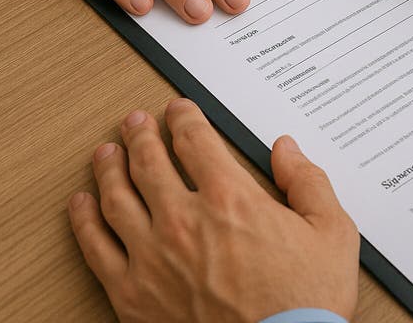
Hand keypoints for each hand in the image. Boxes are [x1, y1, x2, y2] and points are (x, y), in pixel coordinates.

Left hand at [69, 99, 359, 322]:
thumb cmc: (305, 305)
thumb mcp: (331, 233)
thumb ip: (307, 181)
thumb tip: (286, 149)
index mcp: (229, 198)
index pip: (194, 139)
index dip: (183, 117)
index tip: (178, 110)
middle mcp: (184, 220)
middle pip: (148, 160)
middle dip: (140, 134)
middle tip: (134, 122)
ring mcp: (153, 258)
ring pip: (116, 196)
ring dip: (108, 167)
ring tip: (105, 153)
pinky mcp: (133, 297)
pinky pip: (96, 248)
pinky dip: (84, 220)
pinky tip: (81, 206)